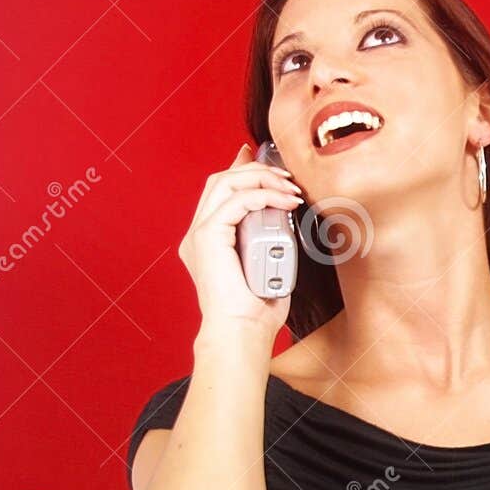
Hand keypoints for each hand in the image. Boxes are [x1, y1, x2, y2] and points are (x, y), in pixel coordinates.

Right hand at [179, 143, 304, 339]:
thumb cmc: (257, 309)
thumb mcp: (269, 262)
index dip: (240, 167)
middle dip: (256, 170)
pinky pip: (234, 202)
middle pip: (221, 181)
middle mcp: (199, 234)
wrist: (242, 333)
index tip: (263, 157)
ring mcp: (199, 235)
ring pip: (225, 184)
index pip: (221, 191)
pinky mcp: (206, 238)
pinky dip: (263, 196)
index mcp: (209, 239)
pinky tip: (285, 202)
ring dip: (261, 179)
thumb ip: (270, 236)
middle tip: (287, 177)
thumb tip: (284, 213)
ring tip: (290, 188)